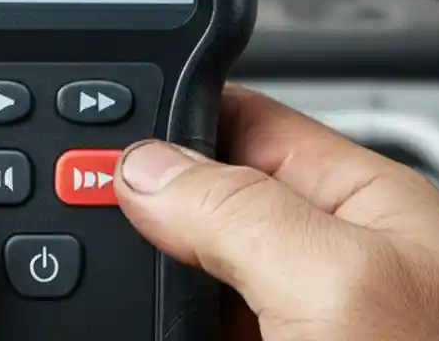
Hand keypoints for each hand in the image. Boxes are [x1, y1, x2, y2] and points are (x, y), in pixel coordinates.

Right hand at [115, 86, 438, 340]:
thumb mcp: (339, 282)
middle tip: (78, 209)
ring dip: (138, 276)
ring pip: (187, 281)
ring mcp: (291, 328)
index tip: (100, 132)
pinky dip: (151, 324)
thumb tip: (147, 167)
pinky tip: (124, 320)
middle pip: (204, 204)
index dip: (172, 119)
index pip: (248, 125)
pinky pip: (189, 333)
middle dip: (141, 204)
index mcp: (360, 206)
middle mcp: (322, 263)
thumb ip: (241, 210)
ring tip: (94, 274)